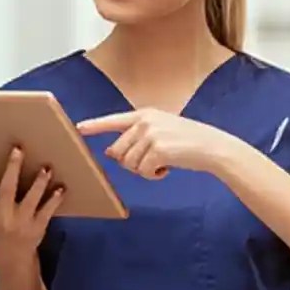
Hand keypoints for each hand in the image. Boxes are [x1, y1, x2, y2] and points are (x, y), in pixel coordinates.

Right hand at [0, 147, 63, 254]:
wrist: (12, 252)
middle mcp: (3, 213)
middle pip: (7, 188)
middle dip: (12, 168)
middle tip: (19, 149)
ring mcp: (22, 220)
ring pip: (31, 198)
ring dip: (39, 182)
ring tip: (46, 168)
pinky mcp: (38, 226)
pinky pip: (47, 210)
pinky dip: (55, 199)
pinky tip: (61, 188)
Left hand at [75, 109, 240, 179]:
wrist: (212, 146)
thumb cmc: (187, 142)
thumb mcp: (160, 132)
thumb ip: (135, 138)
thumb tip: (111, 152)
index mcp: (144, 114)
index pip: (114, 120)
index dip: (95, 125)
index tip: (78, 128)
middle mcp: (145, 121)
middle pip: (119, 151)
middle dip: (132, 162)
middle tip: (153, 161)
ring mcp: (151, 134)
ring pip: (129, 163)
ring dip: (144, 170)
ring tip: (163, 162)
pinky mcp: (158, 149)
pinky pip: (143, 171)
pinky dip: (154, 175)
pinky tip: (167, 169)